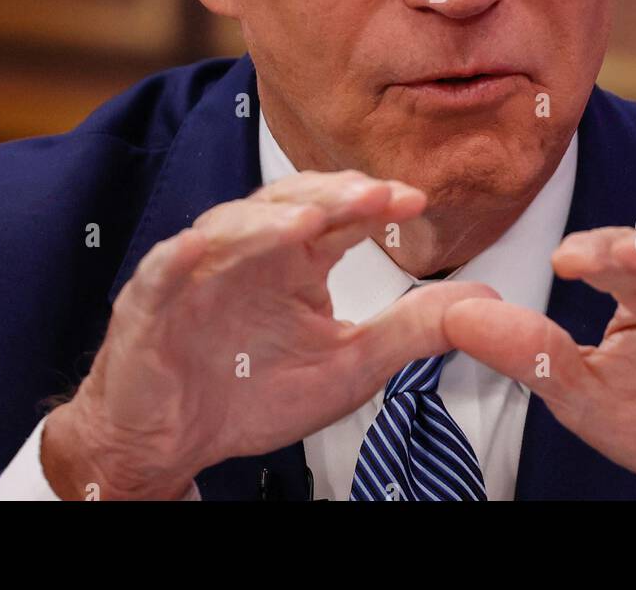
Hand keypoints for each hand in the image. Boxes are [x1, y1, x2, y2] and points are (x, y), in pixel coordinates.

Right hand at [43, 170, 498, 498]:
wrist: (172, 441)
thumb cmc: (254, 394)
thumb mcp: (349, 366)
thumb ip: (412, 330)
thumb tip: (487, 299)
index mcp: (295, 258)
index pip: (339, 215)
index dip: (374, 202)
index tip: (418, 201)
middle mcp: (249, 250)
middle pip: (288, 202)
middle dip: (331, 195)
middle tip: (375, 196)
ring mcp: (197, 269)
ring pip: (230, 226)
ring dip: (267, 221)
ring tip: (309, 222)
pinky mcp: (148, 299)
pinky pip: (161, 269)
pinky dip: (180, 256)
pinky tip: (198, 247)